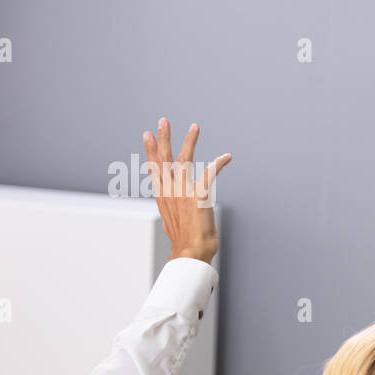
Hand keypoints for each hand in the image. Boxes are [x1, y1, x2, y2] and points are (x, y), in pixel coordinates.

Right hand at [142, 118, 230, 264]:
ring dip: (190, 141)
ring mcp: (184, 192)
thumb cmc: (185, 242)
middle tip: (163, 121)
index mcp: (163, 196)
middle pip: (165, 159)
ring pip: (185, 160)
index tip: (147, 135)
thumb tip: (171, 209)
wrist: (190, 253)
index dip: (151, 150)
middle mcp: (170, 191)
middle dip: (164, 138)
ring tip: (194, 126)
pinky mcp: (199, 196)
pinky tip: (226, 156)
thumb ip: (172, 209)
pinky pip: (210, 174)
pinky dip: (219, 164)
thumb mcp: (172, 221)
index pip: (154, 168)